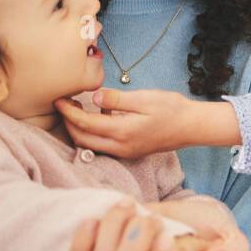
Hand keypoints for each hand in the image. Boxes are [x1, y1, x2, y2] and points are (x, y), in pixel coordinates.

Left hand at [55, 89, 240, 158]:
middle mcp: (120, 147)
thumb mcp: (144, 98)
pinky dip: (92, 133)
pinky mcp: (129, 151)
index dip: (68, 112)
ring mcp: (125, 152)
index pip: (85, 124)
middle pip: (82, 139)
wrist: (192, 126)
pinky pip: (102, 145)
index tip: (58, 99)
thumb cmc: (172, 109)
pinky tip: (97, 116)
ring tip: (76, 108)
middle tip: (63, 103)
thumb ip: (117, 100)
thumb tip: (94, 98)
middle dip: (68, 123)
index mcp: (122, 132)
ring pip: (90, 145)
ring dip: (78, 129)